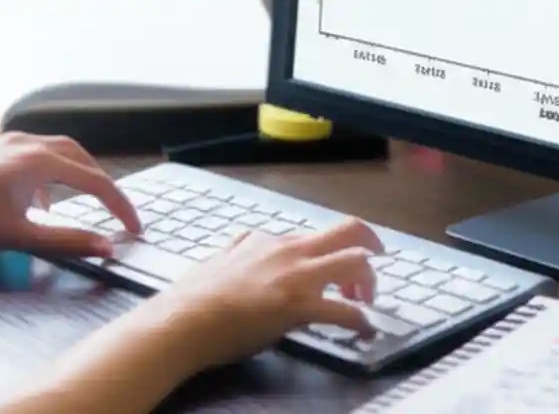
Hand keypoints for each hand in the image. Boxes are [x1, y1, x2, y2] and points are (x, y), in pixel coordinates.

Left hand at [0, 132, 140, 258]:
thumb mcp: (20, 237)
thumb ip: (68, 241)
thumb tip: (107, 247)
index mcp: (39, 160)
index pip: (95, 181)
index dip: (119, 206)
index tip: (134, 227)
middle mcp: (23, 141)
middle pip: (77, 154)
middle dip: (98, 180)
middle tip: (109, 206)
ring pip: (48, 149)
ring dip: (65, 173)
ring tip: (64, 204)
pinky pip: (20, 152)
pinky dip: (36, 171)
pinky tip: (24, 196)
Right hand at [137, 218, 385, 369]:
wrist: (182, 320)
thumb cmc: (192, 297)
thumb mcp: (218, 260)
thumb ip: (237, 253)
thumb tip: (237, 251)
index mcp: (269, 241)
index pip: (313, 236)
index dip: (330, 250)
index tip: (333, 269)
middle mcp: (289, 250)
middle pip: (348, 229)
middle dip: (371, 243)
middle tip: (376, 263)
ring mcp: (296, 276)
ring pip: (356, 260)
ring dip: (369, 281)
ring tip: (366, 301)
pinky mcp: (298, 306)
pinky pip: (344, 311)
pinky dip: (360, 320)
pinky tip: (363, 329)